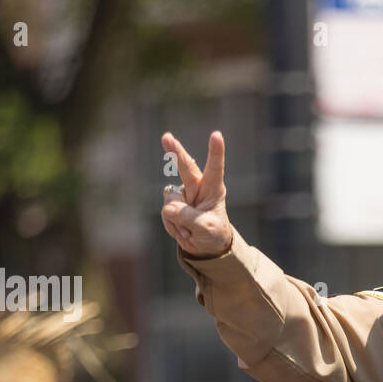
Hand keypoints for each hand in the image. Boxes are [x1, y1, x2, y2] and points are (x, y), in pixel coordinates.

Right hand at [160, 130, 233, 257]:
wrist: (205, 246)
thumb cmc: (214, 233)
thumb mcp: (206, 228)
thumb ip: (190, 217)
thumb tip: (170, 208)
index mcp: (214, 188)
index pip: (215, 168)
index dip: (215, 151)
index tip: (217, 135)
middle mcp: (197, 187)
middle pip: (185, 166)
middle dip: (175, 151)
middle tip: (166, 137)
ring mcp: (183, 195)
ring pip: (172, 202)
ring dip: (179, 220)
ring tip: (191, 230)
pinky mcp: (171, 205)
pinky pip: (166, 214)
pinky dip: (173, 226)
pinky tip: (183, 231)